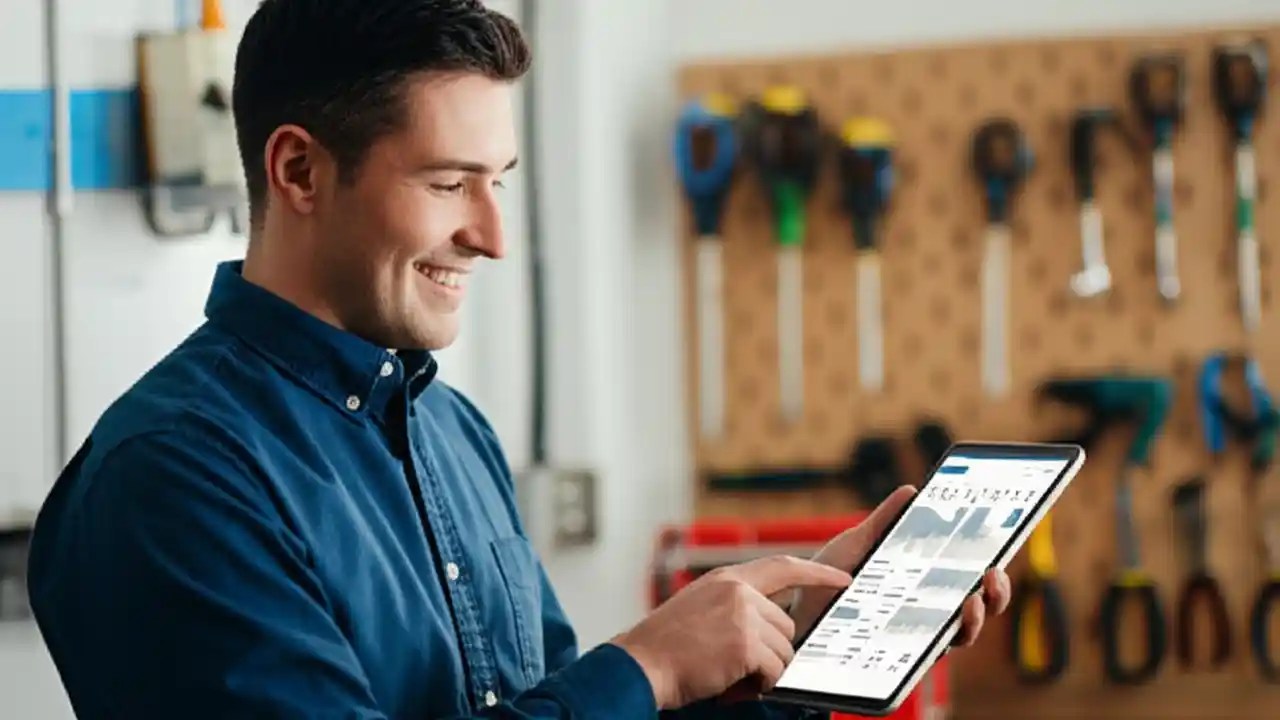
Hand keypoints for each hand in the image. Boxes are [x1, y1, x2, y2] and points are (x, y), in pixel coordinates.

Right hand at [611, 555, 852, 709]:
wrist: (641, 663)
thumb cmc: (665, 646)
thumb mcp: (700, 607)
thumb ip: (734, 606)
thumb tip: (772, 627)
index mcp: (726, 578)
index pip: (782, 566)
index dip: (816, 574)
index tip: (842, 580)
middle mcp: (737, 591)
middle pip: (785, 625)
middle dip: (770, 652)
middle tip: (737, 666)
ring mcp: (742, 615)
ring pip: (784, 651)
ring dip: (764, 670)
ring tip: (730, 674)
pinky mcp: (745, 644)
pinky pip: (775, 671)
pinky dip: (760, 685)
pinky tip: (733, 684)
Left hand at [787, 486, 1012, 645]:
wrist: (794, 615)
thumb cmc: (826, 581)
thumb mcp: (855, 544)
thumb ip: (883, 522)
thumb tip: (911, 491)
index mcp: (922, 581)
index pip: (966, 572)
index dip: (991, 558)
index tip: (1004, 537)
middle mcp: (927, 610)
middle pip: (978, 604)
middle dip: (997, 590)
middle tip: (995, 570)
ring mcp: (917, 634)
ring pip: (964, 631)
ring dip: (979, 614)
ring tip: (974, 596)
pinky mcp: (902, 655)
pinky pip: (935, 650)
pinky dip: (948, 634)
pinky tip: (949, 616)